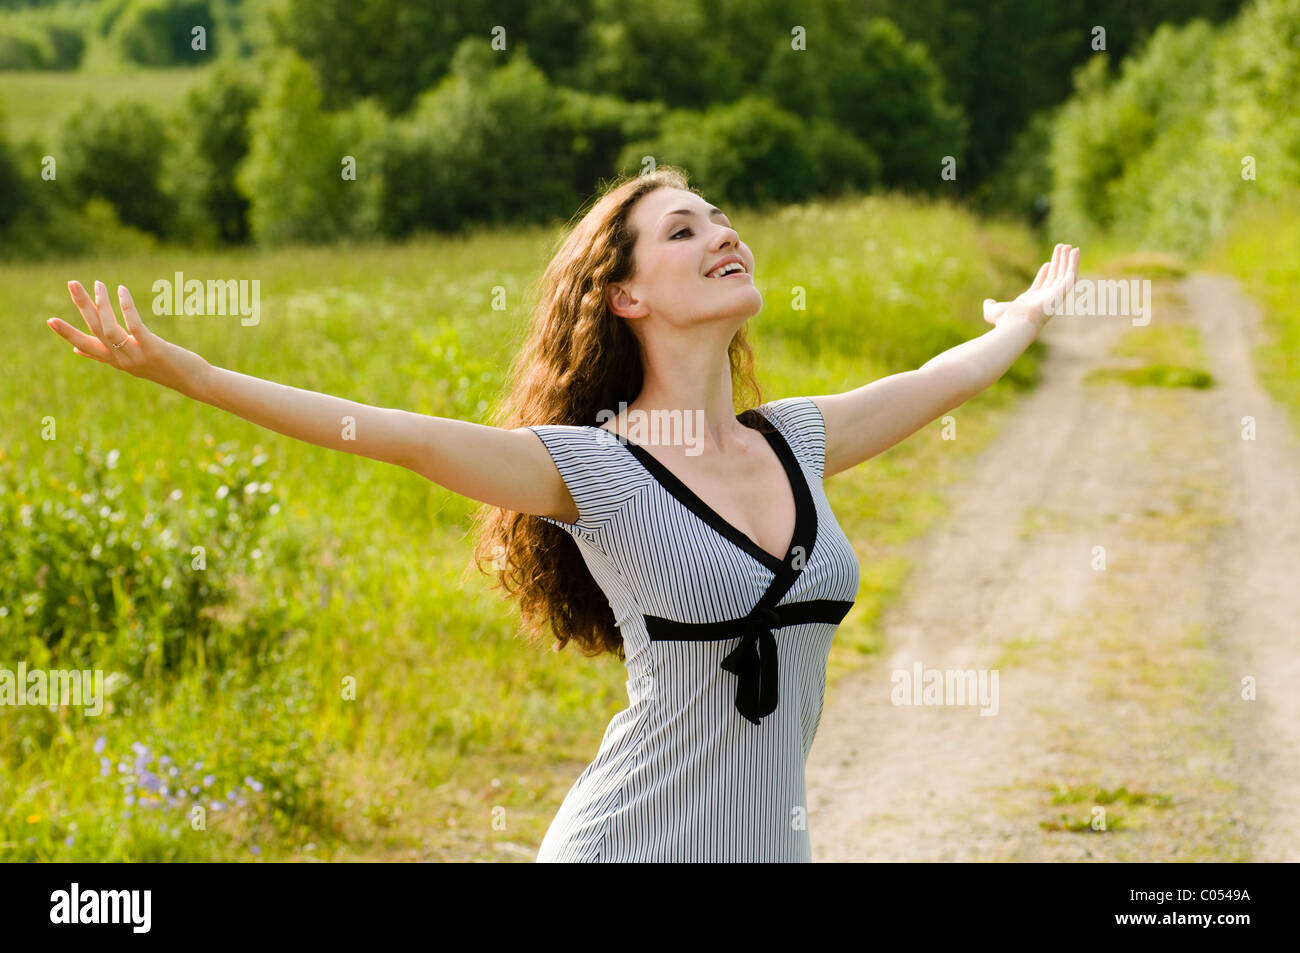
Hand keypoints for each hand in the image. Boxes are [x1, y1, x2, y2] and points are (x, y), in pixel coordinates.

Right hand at [46, 280, 210, 395]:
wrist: (195, 382)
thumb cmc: (167, 368)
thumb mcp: (134, 363)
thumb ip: (108, 355)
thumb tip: (77, 351)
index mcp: (117, 362)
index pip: (86, 346)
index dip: (67, 334)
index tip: (49, 320)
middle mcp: (122, 360)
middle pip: (95, 330)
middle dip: (82, 306)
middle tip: (72, 283)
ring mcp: (136, 356)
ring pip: (109, 328)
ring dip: (102, 304)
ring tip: (99, 283)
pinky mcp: (153, 349)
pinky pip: (134, 326)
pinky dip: (126, 307)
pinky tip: (121, 290)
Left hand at [983, 243, 1079, 331]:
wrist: (1015, 324)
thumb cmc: (1004, 320)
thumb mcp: (992, 311)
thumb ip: (990, 306)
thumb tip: (987, 302)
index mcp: (1032, 301)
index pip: (1042, 285)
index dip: (1045, 273)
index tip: (1048, 263)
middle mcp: (1045, 298)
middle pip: (1055, 277)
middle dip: (1059, 263)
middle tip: (1062, 249)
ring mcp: (1054, 296)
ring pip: (1065, 275)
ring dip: (1068, 260)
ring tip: (1070, 246)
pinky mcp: (1061, 293)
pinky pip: (1071, 275)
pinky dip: (1074, 264)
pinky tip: (1075, 253)